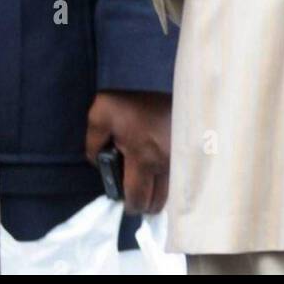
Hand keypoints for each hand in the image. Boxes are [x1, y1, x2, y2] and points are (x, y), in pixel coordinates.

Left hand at [85, 89, 171, 215]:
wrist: (163, 79)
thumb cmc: (131, 98)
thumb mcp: (102, 112)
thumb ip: (93, 141)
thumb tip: (97, 162)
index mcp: (143, 158)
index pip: (138, 198)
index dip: (129, 204)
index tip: (124, 199)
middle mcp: (166, 165)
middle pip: (158, 203)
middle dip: (144, 202)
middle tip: (134, 188)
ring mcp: (181, 160)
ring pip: (171, 194)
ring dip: (158, 193)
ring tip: (146, 179)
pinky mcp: (190, 153)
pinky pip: (180, 180)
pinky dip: (170, 182)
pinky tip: (160, 170)